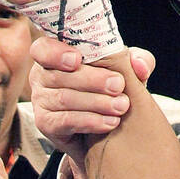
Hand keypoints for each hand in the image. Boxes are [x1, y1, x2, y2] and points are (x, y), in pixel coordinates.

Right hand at [30, 39, 155, 178]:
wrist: (102, 130)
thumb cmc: (109, 90)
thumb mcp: (126, 70)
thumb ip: (137, 60)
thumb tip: (139, 64)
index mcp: (54, 55)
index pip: (42, 49)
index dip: (56, 53)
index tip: (78, 59)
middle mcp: (41, 76)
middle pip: (59, 76)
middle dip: (92, 80)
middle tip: (118, 85)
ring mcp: (40, 101)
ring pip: (64, 98)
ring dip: (96, 102)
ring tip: (120, 106)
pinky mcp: (45, 123)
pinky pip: (66, 120)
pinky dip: (90, 121)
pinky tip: (109, 122)